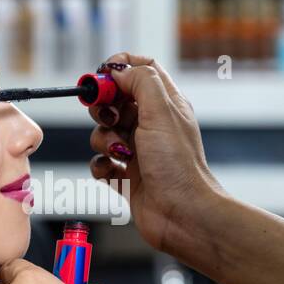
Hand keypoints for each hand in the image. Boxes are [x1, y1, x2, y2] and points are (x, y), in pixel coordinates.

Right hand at [87, 54, 224, 254]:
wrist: (183, 215)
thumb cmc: (178, 168)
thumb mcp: (162, 112)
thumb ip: (141, 82)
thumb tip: (118, 70)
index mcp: (166, 104)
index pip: (141, 70)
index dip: (119, 68)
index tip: (101, 76)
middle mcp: (152, 125)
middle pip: (115, 100)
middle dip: (104, 107)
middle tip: (110, 118)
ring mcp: (138, 150)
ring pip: (103, 131)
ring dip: (103, 140)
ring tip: (120, 154)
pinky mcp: (126, 175)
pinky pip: (100, 162)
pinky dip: (100, 165)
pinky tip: (114, 171)